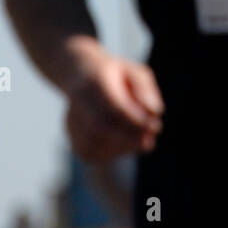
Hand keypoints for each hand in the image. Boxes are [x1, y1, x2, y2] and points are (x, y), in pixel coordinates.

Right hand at [64, 44, 163, 162]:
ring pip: (93, 143)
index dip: (136, 121)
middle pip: (100, 126)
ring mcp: (71, 118)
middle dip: (129, 138)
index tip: (155, 126)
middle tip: (149, 140)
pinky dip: (109, 154)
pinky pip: (89, 153)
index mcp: (95, 80)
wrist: (79, 74)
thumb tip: (154, 112)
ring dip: (121, 148)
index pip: (114, 106)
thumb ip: (145, 89)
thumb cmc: (115, 75)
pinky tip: (122, 145)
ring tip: (140, 142)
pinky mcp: (71, 136)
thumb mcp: (134, 72)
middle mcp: (78, 99)